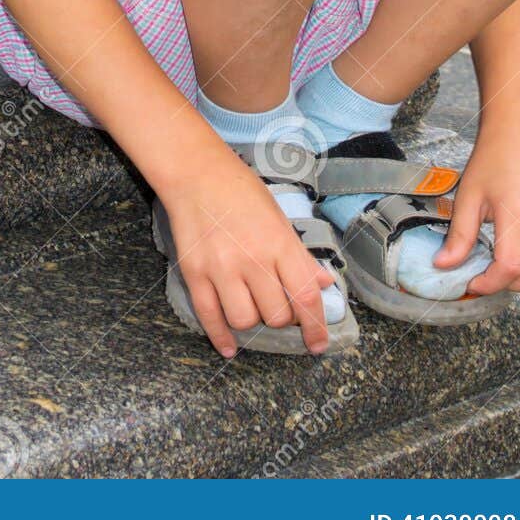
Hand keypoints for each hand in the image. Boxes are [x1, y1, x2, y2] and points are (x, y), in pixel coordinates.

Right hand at [161, 153, 333, 357]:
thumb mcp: (279, 217)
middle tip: (279, 307)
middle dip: (283, 318)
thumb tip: (324, 283)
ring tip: (253, 307)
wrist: (196, 173)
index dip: (316, 326)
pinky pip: (209, 316)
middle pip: (277, 315)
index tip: (319, 344)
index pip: (305, 296)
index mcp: (278, 243)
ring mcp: (221, 268)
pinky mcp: (195, 272)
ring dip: (253, 322)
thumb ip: (300, 255)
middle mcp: (252, 259)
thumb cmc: (242, 190)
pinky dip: (220, 336)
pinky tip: (229, 346)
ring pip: (245, 320)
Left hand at [433, 125, 519, 314]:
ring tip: (512, 271)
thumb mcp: (468, 195)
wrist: (519, 139)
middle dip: (509, 286)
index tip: (472, 282)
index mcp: (517, 211)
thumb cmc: (491, 163)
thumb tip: (443, 266)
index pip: (509, 266)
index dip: (488, 283)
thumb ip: (459, 235)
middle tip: (490, 273)